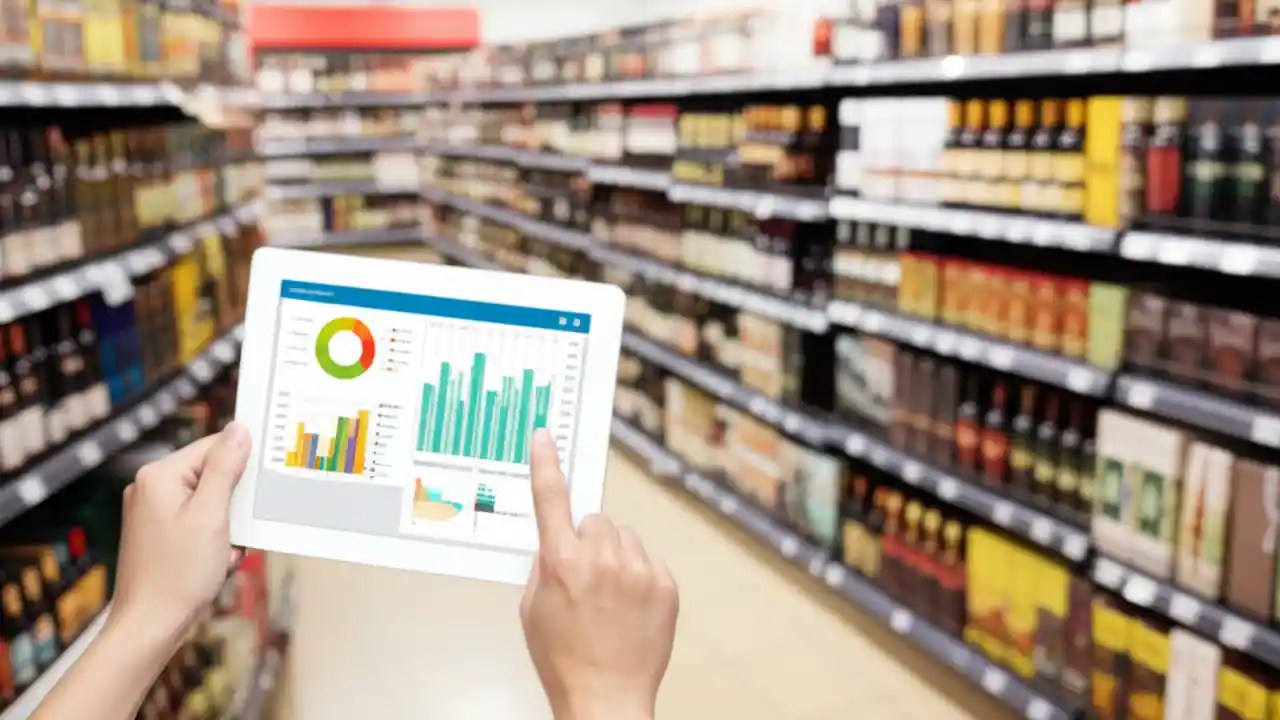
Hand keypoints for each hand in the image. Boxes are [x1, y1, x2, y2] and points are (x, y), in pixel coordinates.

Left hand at [112, 423, 250, 642]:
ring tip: (222, 552)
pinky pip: (199, 522)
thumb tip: (238, 430)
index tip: (260, 488)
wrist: (149, 626)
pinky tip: (215, 562)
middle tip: (237, 529)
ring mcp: (152, 512)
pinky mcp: (158, 533)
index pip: (213, 447)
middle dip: (234, 504)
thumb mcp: (211, 515)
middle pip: (212, 475)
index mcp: (159, 476)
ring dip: (227, 526)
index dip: (242, 466)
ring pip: (210, 502)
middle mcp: (150, 488)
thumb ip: (225, 468)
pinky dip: (215, 539)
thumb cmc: (178, 574)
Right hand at [520, 430, 677, 719]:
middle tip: (584, 578)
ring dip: (615, 556)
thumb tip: (556, 540)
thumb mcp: (532, 608)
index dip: (546, 463)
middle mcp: (601, 559)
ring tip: (609, 597)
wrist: (607, 697)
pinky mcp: (664, 583)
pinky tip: (629, 605)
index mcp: (561, 562)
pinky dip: (638, 573)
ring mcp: (637, 570)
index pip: (551, 498)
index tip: (547, 437)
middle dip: (588, 541)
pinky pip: (648, 557)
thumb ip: (543, 565)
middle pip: (595, 520)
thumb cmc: (564, 659)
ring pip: (624, 537)